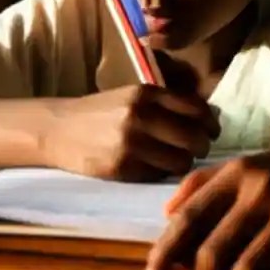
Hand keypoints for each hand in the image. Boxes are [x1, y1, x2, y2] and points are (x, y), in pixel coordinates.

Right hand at [43, 86, 219, 181]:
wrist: (58, 129)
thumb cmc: (100, 113)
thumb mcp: (132, 97)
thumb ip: (166, 104)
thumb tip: (211, 115)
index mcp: (147, 94)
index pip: (197, 110)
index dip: (211, 124)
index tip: (211, 131)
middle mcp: (141, 116)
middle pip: (195, 139)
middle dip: (200, 147)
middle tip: (194, 150)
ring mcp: (131, 143)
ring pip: (181, 162)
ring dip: (181, 164)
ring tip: (170, 160)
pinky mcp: (122, 167)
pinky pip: (158, 175)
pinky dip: (159, 173)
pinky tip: (148, 166)